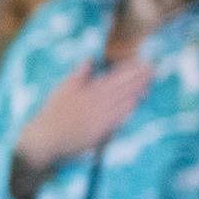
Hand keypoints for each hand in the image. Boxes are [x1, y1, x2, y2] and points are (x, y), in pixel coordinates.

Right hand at [16, 60, 154, 172]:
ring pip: (122, 101)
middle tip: (152, 69)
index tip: (140, 62)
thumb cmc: (51, 113)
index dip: (128, 69)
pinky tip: (136, 102)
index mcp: (88, 90)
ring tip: (148, 83)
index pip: (112, 77)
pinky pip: (118, 118)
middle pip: (121, 87)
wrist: (46, 138)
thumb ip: (77, 74)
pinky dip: (128, 109)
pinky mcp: (101, 131)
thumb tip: (90, 59)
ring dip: (136, 91)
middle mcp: (97, 102)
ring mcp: (100, 117)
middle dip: (137, 78)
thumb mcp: (61, 88)